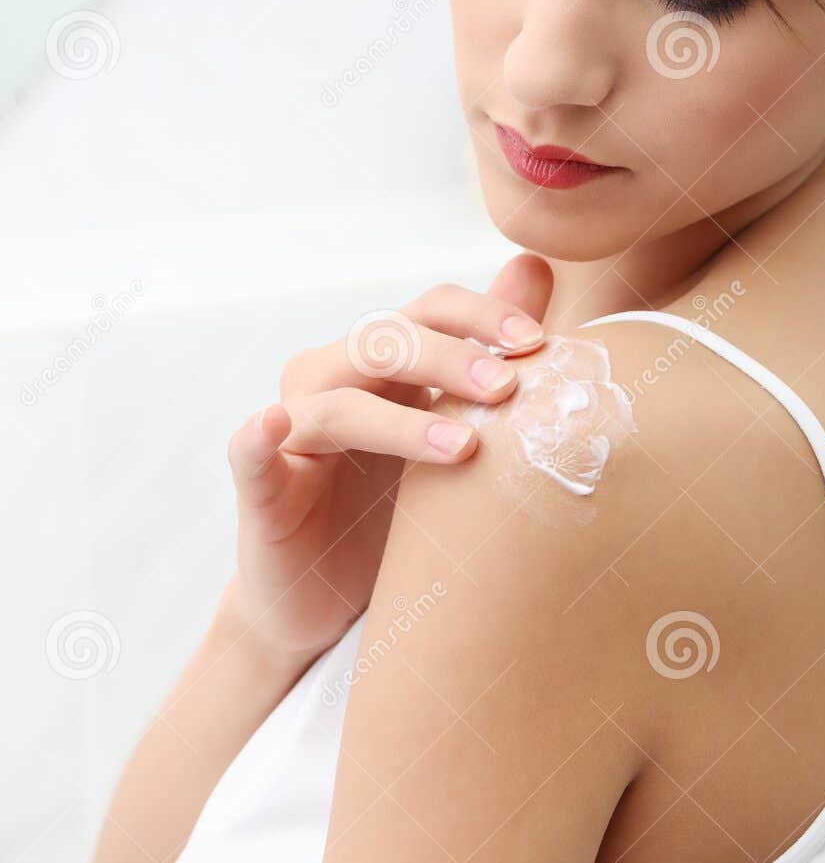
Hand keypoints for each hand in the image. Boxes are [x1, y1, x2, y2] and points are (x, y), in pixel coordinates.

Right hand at [224, 252, 553, 665]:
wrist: (330, 597)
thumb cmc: (398, 505)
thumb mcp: (454, 428)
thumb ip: (489, 351)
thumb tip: (536, 265)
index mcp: (384, 360)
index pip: (430, 311)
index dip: (480, 315)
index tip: (536, 342)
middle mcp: (333, 378)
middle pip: (385, 342)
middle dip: (449, 358)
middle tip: (506, 388)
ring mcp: (295, 429)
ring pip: (340, 403)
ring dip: (401, 421)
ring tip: (462, 448)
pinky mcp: (263, 488)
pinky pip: (251, 454)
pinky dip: (257, 438)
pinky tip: (272, 425)